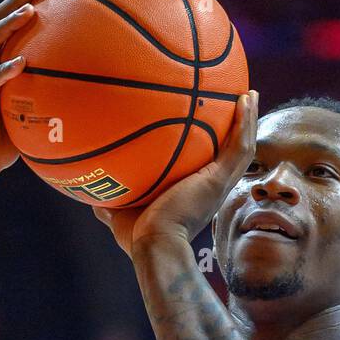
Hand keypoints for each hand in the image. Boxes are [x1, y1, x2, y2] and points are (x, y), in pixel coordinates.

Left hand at [94, 89, 258, 256]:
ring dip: (249, 120)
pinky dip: (246, 122)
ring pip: (242, 147)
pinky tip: (246, 97)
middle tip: (239, 104)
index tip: (211, 130)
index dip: (212, 150)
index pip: (208, 168)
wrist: (154, 245)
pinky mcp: (219, 179)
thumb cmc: (139, 237)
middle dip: (238, 130)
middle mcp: (212, 188)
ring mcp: (219, 183)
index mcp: (195, 194)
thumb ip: (110, 202)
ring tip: (250, 94)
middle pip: (231, 155)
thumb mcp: (120, 215)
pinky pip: (239, 146)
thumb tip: (90, 197)